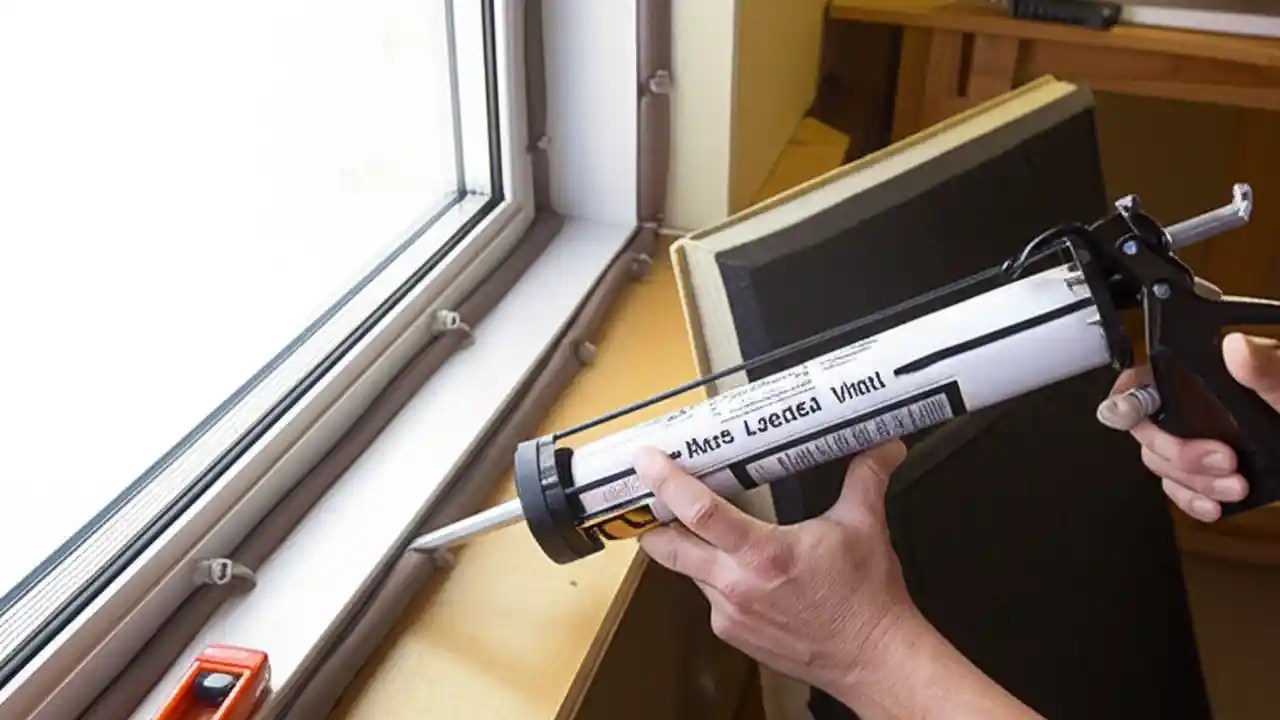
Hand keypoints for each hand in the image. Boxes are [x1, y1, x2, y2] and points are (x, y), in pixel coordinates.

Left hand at [632, 442, 1040, 718]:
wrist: (874, 660)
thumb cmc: (867, 599)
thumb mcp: (865, 527)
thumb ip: (865, 479)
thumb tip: (884, 447)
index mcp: (763, 554)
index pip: (698, 511)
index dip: (666, 482)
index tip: (646, 460)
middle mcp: (736, 586)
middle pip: (667, 547)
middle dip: (653, 521)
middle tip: (651, 495)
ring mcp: (730, 614)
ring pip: (689, 571)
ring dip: (691, 549)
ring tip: (700, 527)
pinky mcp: (732, 634)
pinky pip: (710, 597)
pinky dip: (716, 578)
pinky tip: (740, 570)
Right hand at [1098, 332, 1279, 521]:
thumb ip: (1271, 369)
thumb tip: (1237, 349)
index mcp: (1214, 372)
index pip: (1148, 376)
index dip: (1129, 394)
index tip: (1132, 412)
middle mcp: (1203, 404)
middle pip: (1148, 427)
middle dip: (1179, 451)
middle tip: (1220, 457)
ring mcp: (1205, 439)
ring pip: (1161, 463)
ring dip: (1191, 480)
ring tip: (1233, 483)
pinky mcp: (1214, 473)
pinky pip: (1179, 489)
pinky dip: (1192, 500)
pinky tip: (1216, 504)